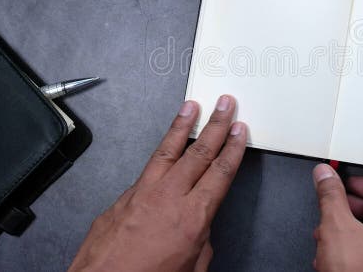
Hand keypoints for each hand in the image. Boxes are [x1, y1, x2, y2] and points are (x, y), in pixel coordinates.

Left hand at [68, 95, 246, 271]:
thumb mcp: (191, 269)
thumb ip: (200, 242)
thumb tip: (201, 232)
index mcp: (193, 217)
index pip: (220, 172)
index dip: (233, 149)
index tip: (240, 132)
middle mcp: (169, 198)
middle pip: (199, 152)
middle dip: (216, 125)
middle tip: (225, 105)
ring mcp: (143, 193)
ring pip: (168, 150)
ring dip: (182, 125)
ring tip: (192, 107)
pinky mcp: (122, 197)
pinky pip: (147, 166)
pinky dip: (160, 151)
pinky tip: (165, 146)